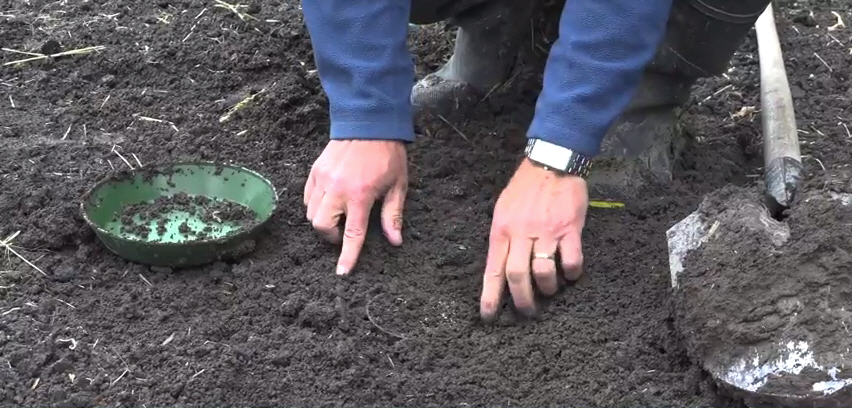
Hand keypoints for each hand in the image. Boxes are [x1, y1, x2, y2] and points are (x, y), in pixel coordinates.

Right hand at [303, 140, 407, 274]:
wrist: (369, 122)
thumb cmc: (387, 154)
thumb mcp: (398, 185)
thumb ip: (393, 215)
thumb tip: (394, 241)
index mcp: (360, 195)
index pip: (352, 234)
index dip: (347, 256)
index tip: (342, 273)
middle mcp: (337, 189)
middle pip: (321, 226)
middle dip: (330, 236)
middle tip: (344, 231)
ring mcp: (323, 179)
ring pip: (310, 213)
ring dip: (322, 221)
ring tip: (338, 215)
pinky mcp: (315, 170)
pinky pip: (307, 197)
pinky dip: (315, 205)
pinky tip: (329, 201)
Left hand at [480, 158, 587, 318]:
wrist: (552, 162)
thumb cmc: (525, 187)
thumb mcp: (503, 209)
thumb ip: (503, 236)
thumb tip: (501, 265)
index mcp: (502, 229)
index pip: (493, 269)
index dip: (490, 295)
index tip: (488, 315)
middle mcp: (521, 233)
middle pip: (517, 276)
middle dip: (521, 300)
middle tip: (527, 312)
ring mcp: (547, 231)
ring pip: (544, 272)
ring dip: (548, 288)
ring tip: (550, 290)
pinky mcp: (570, 228)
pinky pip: (572, 260)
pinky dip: (572, 272)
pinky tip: (571, 273)